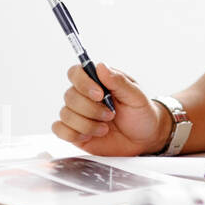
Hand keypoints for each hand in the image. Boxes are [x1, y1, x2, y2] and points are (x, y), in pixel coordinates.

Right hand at [50, 62, 167, 155]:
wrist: (144, 138)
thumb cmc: (141, 113)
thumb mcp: (136, 96)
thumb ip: (118, 82)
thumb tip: (101, 66)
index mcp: (99, 82)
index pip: (76, 72)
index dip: (83, 83)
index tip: (99, 94)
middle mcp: (84, 96)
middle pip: (69, 95)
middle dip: (91, 108)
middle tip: (111, 115)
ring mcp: (78, 114)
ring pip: (65, 114)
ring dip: (86, 123)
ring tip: (105, 128)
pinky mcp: (74, 131)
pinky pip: (59, 130)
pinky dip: (74, 134)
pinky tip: (91, 136)